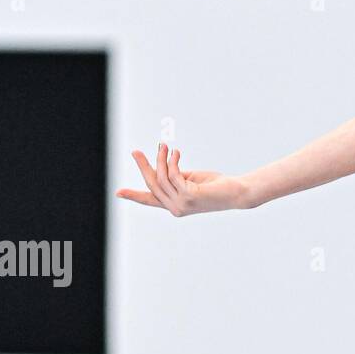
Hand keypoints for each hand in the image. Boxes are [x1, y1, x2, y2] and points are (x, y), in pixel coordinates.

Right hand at [117, 143, 251, 216]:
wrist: (236, 192)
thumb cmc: (216, 185)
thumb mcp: (191, 180)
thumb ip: (177, 176)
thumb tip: (164, 166)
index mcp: (174, 205)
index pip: (150, 200)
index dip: (134, 195)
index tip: (117, 192)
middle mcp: (175, 208)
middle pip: (152, 185)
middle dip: (143, 167)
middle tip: (135, 151)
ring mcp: (181, 204)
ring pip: (162, 179)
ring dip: (160, 159)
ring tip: (163, 146)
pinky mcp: (189, 196)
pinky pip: (174, 175)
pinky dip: (172, 162)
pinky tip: (176, 153)